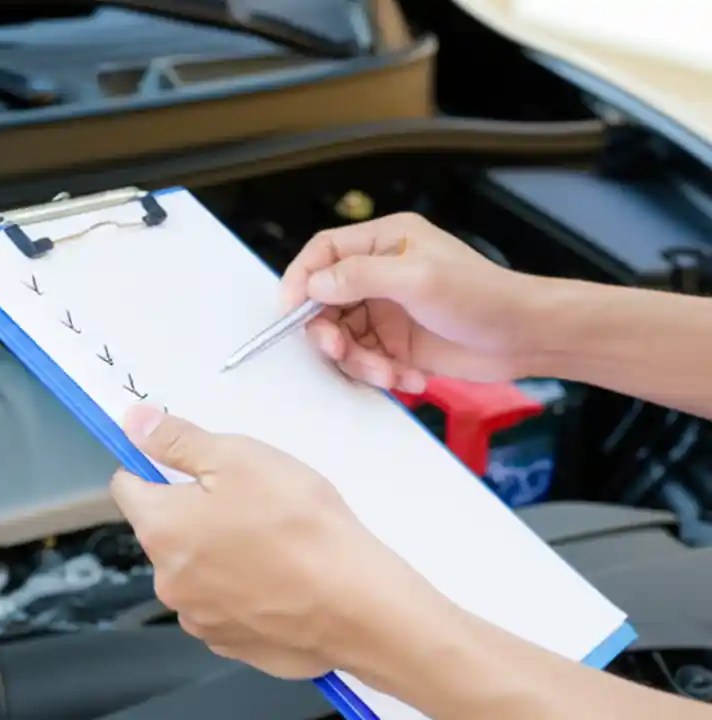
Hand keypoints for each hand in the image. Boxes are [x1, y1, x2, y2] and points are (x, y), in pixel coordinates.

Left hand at [110, 404, 453, 680]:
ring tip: (271, 542)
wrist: (356, 605)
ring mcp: (198, 617)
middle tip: (249, 500)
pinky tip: (280, 579)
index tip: (186, 463)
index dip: (153, 466)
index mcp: (160, 528)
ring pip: (196, 569)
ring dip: (219, 554)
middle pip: (164, 530)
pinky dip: (244, 591)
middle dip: (195, 512)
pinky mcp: (231, 642)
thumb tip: (134, 423)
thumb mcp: (238, 457)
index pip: (127, 486)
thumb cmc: (300, 527)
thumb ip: (177, 440)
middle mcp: (167, 578)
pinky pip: (225, 605)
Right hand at [279, 213, 543, 391]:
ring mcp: (387, 311)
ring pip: (344, 338)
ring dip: (360, 362)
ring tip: (391, 374)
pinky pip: (366, 362)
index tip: (290, 311)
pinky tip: (411, 379)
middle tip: (339, 351)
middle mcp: (380, 275)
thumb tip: (312, 284)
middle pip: (326, 302)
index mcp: (384, 242)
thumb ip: (359, 277)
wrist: (527, 338)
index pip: (324, 253)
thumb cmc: (483, 297)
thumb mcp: (417, 280)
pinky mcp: (397, 344)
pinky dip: (381, 375)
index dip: (300, 279)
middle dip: (329, 332)